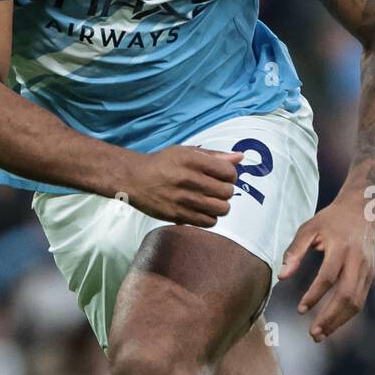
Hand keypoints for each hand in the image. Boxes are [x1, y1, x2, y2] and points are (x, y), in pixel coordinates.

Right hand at [121, 145, 242, 226]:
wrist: (134, 179)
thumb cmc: (163, 163)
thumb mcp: (186, 152)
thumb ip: (214, 155)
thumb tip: (240, 158)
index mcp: (192, 160)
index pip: (229, 171)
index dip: (231, 175)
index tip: (223, 176)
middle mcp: (188, 179)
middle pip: (227, 192)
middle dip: (226, 191)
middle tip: (217, 189)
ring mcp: (183, 199)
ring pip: (221, 209)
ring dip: (220, 206)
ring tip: (211, 201)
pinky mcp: (177, 215)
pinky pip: (209, 222)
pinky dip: (210, 217)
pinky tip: (202, 210)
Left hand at [278, 196, 374, 341]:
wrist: (362, 209)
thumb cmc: (330, 220)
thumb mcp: (308, 228)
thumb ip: (294, 251)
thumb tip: (281, 276)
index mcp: (341, 247)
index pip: (328, 277)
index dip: (314, 295)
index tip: (300, 310)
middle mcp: (357, 260)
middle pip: (347, 295)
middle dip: (330, 318)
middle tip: (313, 334)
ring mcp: (367, 269)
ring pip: (356, 302)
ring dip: (339, 321)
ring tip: (321, 334)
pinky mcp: (371, 275)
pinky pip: (360, 300)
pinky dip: (347, 314)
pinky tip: (333, 322)